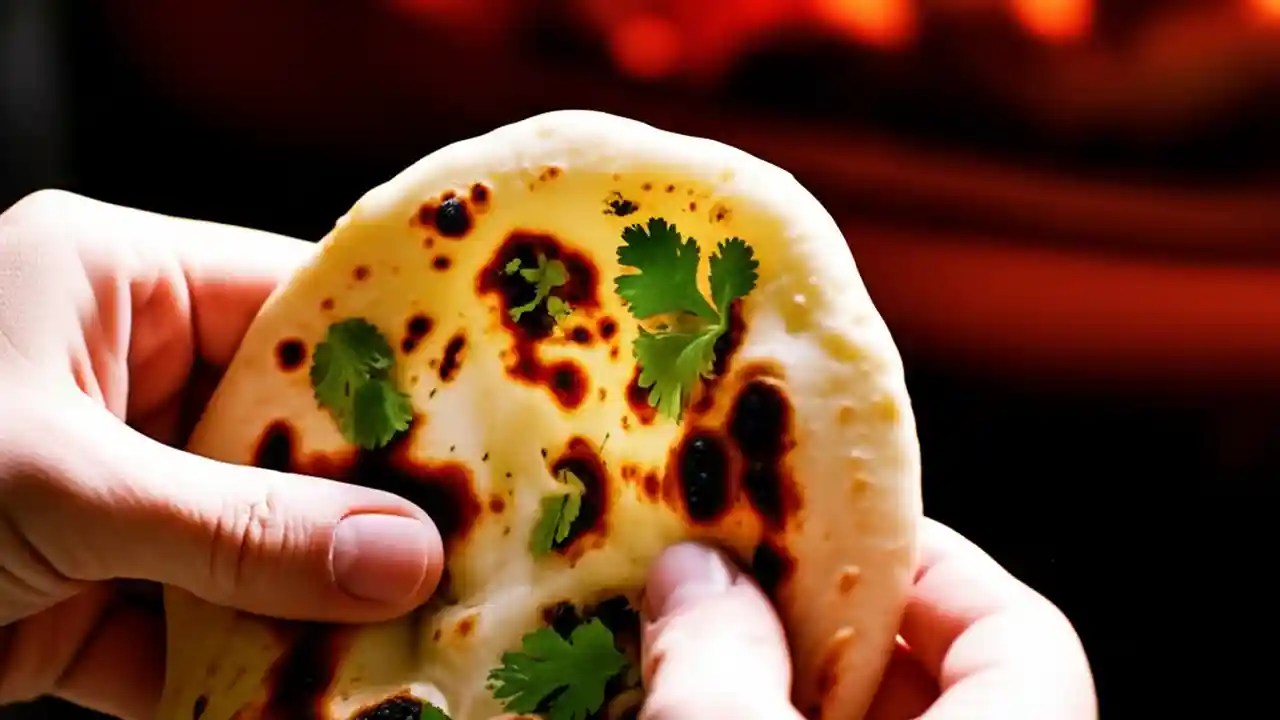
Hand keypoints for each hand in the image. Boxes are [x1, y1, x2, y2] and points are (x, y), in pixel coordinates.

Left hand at [0, 191, 445, 718]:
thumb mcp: (54, 486)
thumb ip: (233, 529)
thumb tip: (403, 557)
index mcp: (111, 283)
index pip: (295, 302)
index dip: (398, 360)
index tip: (496, 419)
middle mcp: (121, 376)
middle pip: (292, 435)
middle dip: (372, 502)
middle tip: (478, 545)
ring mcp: (115, 489)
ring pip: (260, 537)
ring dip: (325, 595)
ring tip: (428, 630)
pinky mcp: (94, 590)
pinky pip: (206, 621)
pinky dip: (257, 667)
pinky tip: (329, 698)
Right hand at [639, 519, 1097, 719]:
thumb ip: (722, 660)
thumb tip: (694, 573)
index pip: (1016, 625)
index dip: (922, 556)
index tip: (821, 523)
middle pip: (941, 676)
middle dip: (827, 621)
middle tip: (736, 586)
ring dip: (790, 687)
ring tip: (702, 654)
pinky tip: (702, 716)